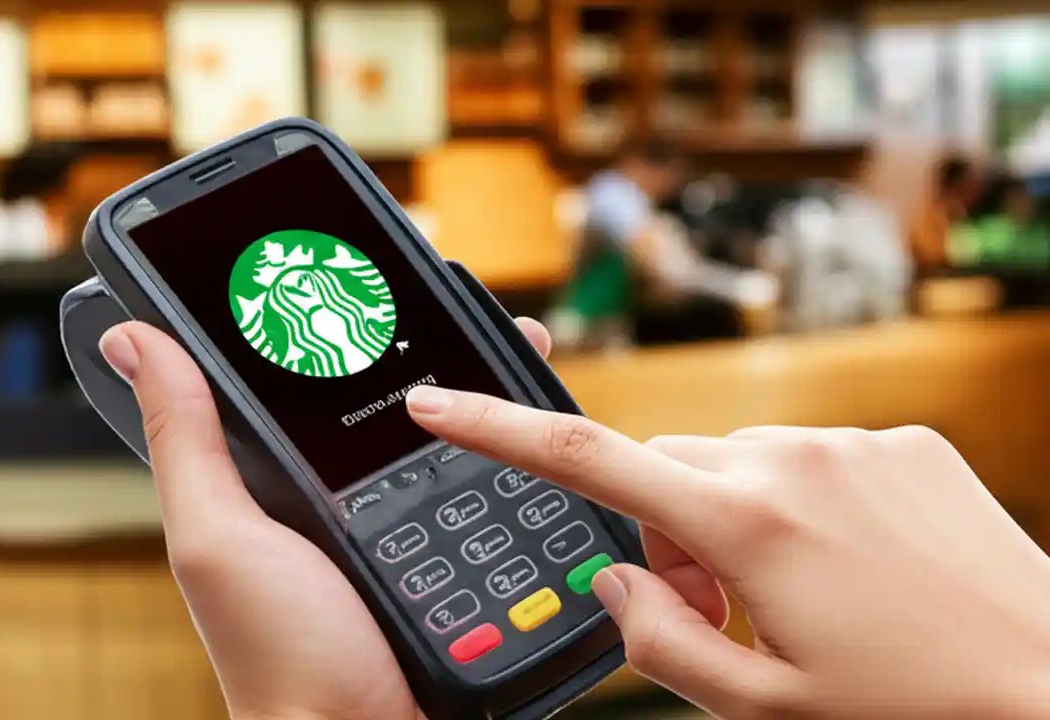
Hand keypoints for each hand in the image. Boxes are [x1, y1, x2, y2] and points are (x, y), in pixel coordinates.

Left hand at [99, 318, 552, 719]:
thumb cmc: (278, 657)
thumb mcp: (217, 537)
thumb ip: (184, 440)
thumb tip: (129, 337)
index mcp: (277, 481)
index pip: (295, 377)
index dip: (317, 318)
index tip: (344, 263)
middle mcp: (341, 495)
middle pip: (381, 398)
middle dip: (417, 338)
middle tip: (450, 290)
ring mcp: (404, 521)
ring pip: (446, 432)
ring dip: (478, 380)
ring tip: (508, 335)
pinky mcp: (458, 551)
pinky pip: (487, 484)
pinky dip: (512, 444)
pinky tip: (537, 411)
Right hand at [405, 392, 1049, 718]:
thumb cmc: (915, 710)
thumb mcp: (762, 709)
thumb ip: (660, 640)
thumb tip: (616, 580)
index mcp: (748, 523)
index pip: (587, 461)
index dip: (497, 429)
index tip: (439, 404)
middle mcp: (795, 459)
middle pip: (667, 469)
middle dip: (662, 530)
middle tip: (711, 613)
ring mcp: (854, 443)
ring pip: (738, 464)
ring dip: (732, 521)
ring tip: (792, 602)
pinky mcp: (902, 443)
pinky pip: (809, 459)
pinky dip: (798, 505)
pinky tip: (847, 568)